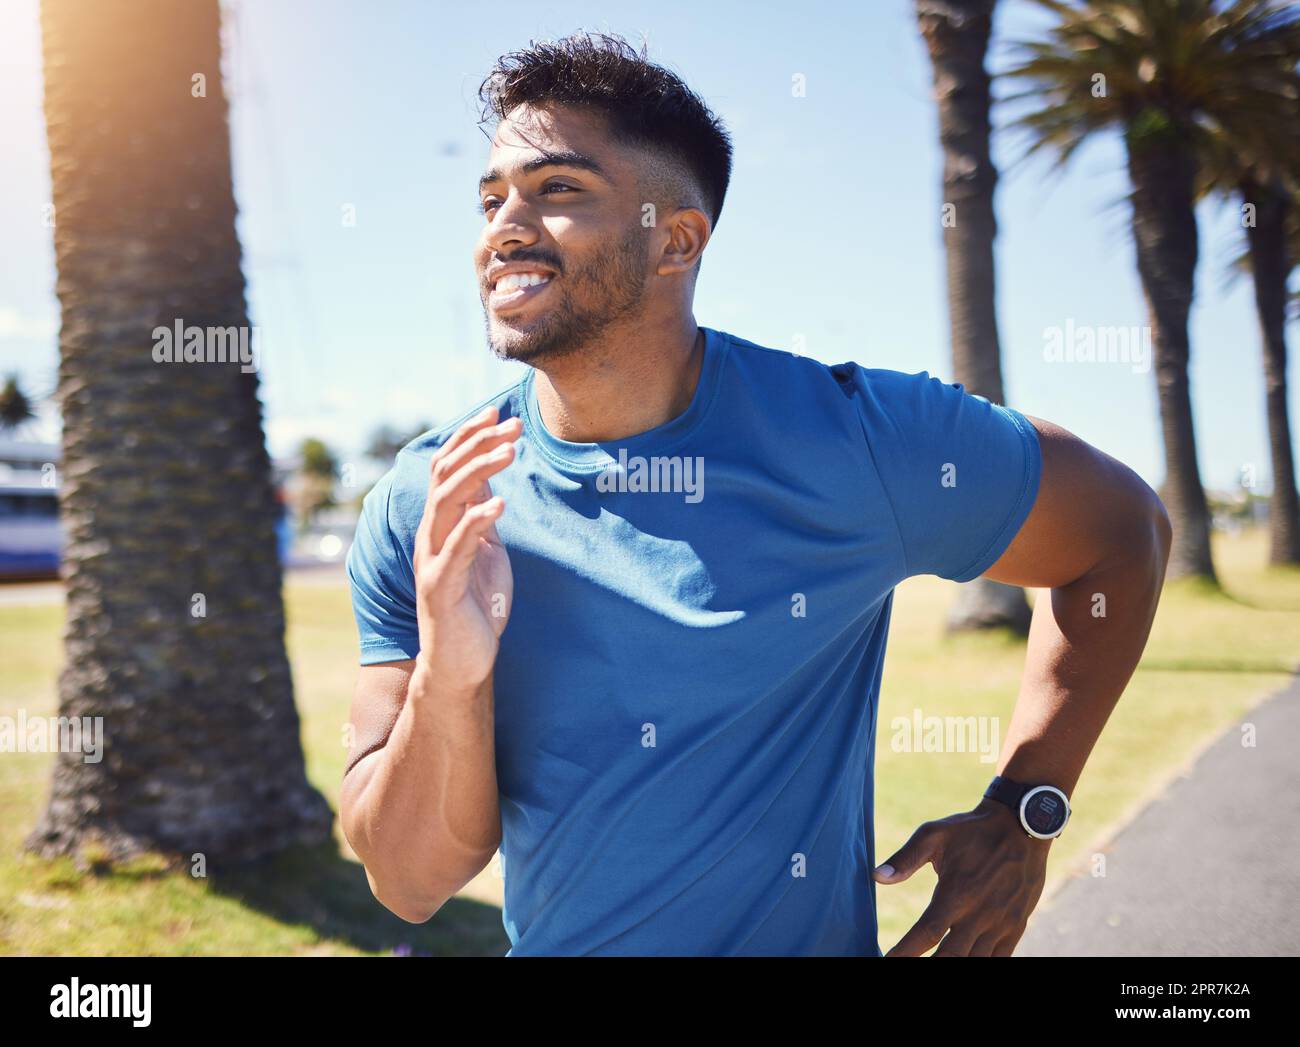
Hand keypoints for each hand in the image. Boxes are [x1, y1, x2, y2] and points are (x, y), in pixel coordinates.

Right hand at [412, 404, 520, 688]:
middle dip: (477, 445)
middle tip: (511, 425)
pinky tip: (498, 505)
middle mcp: (430, 536)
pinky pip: (457, 548)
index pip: (446, 468)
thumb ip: (480, 519)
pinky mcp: (441, 587)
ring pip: (446, 503)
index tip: (496, 412)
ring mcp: (432, 560)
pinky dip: (476, 523)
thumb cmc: (474, 607)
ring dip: (478, 473)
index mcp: (439, 525)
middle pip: (444, 477)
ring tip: (507, 452)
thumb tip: (490, 483)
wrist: (461, 662)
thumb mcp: (483, 552)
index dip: (468, 438)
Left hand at [874, 798, 1050, 955]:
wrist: (1022, 826)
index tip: (887, 959)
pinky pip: (999, 960)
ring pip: (974, 962)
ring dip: (952, 967)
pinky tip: (963, 961)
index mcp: (956, 893)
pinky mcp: (1016, 927)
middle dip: (926, 967)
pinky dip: (981, 965)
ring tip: (930, 965)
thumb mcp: (934, 835)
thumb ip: (906, 858)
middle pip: (949, 957)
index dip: (904, 952)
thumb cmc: (971, 830)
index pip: (925, 934)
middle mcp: (979, 914)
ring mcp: (1001, 924)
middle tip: (904, 966)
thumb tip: (876, 876)